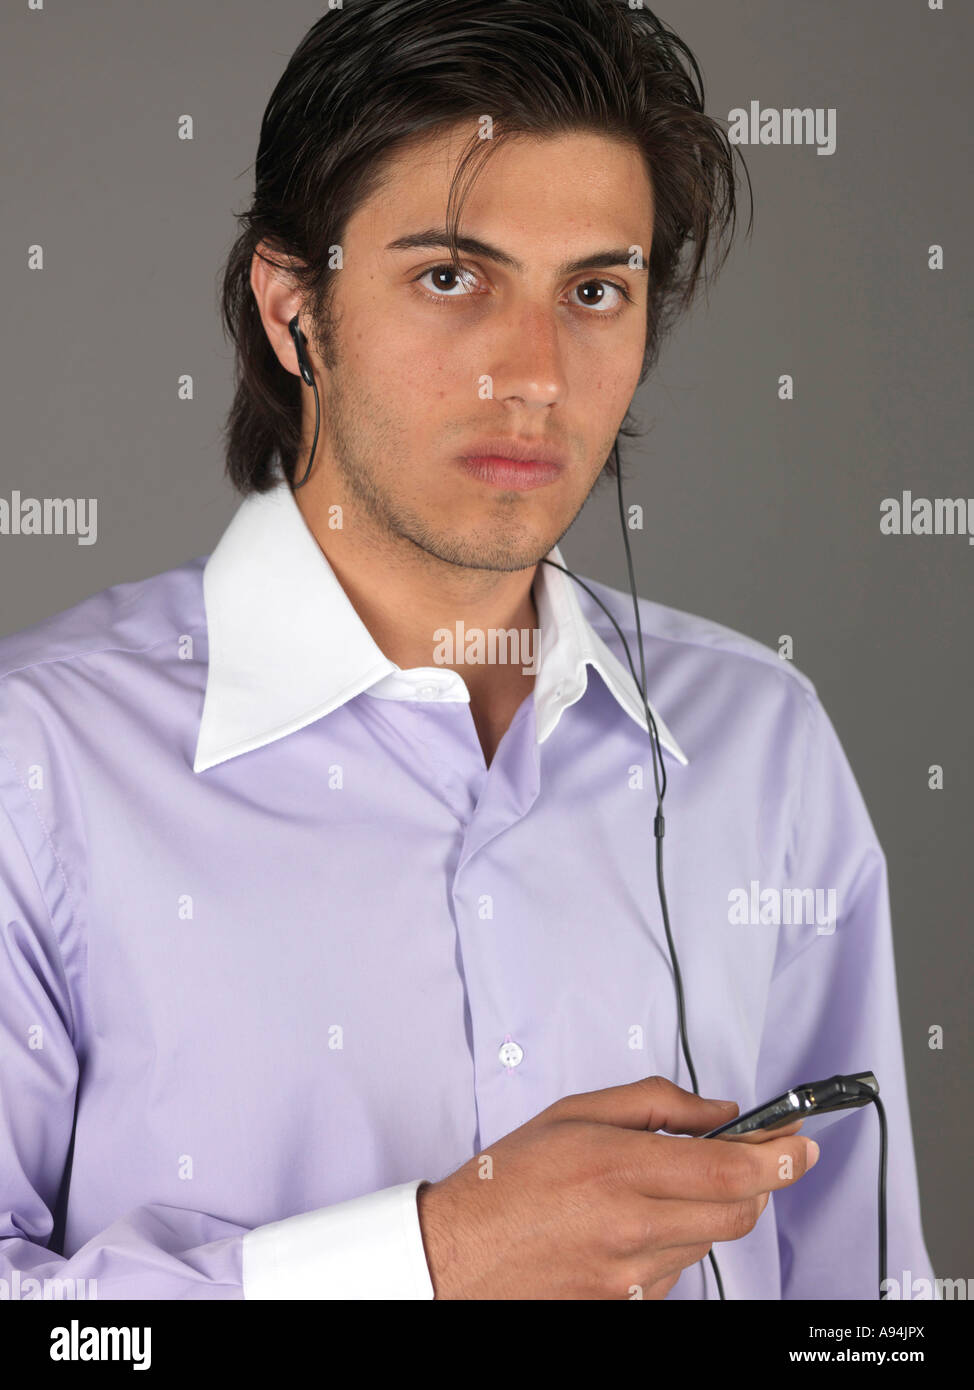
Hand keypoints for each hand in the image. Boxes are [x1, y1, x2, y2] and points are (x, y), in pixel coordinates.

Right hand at [416, 1074, 818, 1298]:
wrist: (459, 1256)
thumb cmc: (509, 1178)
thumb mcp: (574, 1112)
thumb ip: (655, 1104)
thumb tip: (719, 1113)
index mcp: (618, 1169)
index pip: (729, 1171)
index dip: (779, 1157)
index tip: (803, 1143)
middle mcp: (632, 1227)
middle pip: (737, 1212)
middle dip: (762, 1182)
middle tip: (762, 1155)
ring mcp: (632, 1274)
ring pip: (711, 1239)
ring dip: (714, 1208)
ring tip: (673, 1182)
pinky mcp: (628, 1302)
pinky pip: (680, 1268)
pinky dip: (680, 1239)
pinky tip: (644, 1219)